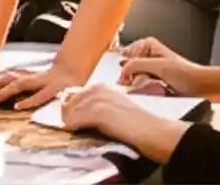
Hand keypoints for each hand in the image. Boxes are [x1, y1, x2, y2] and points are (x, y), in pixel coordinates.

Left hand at [0, 63, 84, 109]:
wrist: (71, 72)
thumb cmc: (46, 80)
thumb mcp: (27, 80)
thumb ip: (12, 84)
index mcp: (21, 73)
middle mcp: (28, 75)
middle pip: (5, 78)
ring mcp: (40, 81)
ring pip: (18, 84)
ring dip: (3, 92)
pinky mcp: (52, 89)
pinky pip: (38, 96)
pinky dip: (27, 100)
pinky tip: (17, 107)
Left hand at [61, 84, 190, 162]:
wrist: (152, 130)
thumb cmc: (137, 123)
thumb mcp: (114, 107)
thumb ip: (96, 105)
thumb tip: (75, 113)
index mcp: (101, 87)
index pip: (73, 95)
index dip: (70, 109)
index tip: (70, 119)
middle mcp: (97, 89)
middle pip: (68, 102)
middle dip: (67, 115)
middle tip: (70, 127)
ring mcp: (97, 100)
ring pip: (70, 112)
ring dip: (70, 123)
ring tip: (76, 131)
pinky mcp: (98, 112)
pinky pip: (75, 121)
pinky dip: (73, 128)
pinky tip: (78, 132)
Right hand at [119, 37, 219, 101]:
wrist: (202, 87)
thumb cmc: (187, 74)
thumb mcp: (160, 66)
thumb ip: (137, 65)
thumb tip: (122, 71)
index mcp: (147, 45)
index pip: (123, 57)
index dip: (126, 69)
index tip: (132, 77)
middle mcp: (146, 55)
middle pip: (128, 70)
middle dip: (137, 79)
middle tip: (151, 82)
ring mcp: (148, 70)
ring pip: (134, 81)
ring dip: (144, 87)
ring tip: (159, 87)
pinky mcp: (152, 82)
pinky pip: (141, 89)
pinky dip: (148, 92)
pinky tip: (159, 92)